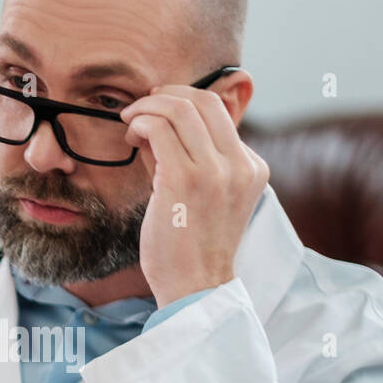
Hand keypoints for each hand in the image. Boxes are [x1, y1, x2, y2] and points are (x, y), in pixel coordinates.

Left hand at [120, 84, 267, 306]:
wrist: (195, 287)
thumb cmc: (193, 246)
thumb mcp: (209, 196)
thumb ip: (195, 159)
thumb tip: (159, 122)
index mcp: (251, 167)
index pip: (220, 113)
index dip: (184, 103)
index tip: (159, 111)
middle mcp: (239, 165)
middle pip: (204, 101)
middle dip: (166, 95)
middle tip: (142, 107)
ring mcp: (214, 172)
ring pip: (180, 109)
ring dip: (148, 107)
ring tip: (131, 122)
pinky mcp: (184, 180)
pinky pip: (159, 129)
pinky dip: (141, 123)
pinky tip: (131, 135)